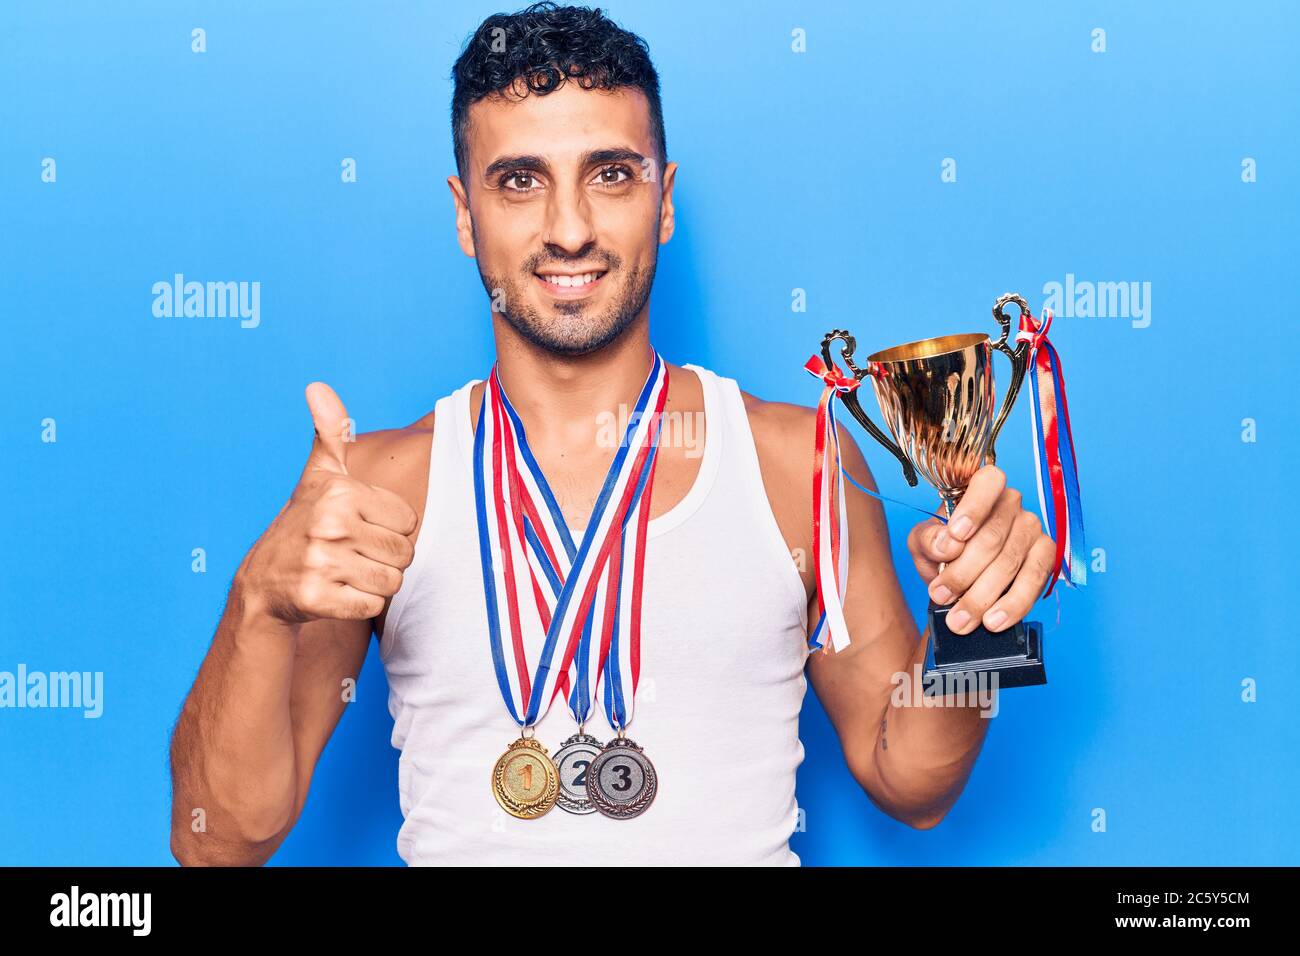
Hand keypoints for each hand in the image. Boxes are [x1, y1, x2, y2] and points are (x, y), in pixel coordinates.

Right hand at [238, 383, 418, 624]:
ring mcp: (321, 564)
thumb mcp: (319, 476)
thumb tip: (317, 386)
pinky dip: (361, 605)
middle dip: (386, 558)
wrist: (263, 583)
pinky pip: (373, 607)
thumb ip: (331, 433)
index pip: (409, 521)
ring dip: (375, 583)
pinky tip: (337, 593)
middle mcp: (329, 525)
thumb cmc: (303, 523)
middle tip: (353, 554)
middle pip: (404, 553)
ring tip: (346, 572)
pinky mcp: (318, 599)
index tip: (360, 527)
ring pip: (392, 582)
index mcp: (340, 493)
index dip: (391, 528)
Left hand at [905, 465, 1056, 634]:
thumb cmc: (942, 550)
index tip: (955, 535)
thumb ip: (928, 539)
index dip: (973, 509)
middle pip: (991, 538)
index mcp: (981, 488)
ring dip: (981, 596)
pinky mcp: (1046, 555)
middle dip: (962, 573)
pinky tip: (993, 621)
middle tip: (941, 595)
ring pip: (1009, 563)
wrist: (959, 577)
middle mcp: (1011, 502)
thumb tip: (945, 544)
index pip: (987, 482)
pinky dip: (1012, 605)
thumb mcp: (922, 542)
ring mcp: (1032, 527)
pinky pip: (1034, 581)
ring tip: (960, 619)